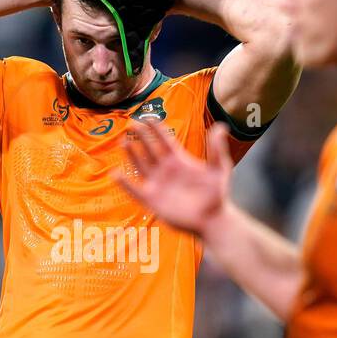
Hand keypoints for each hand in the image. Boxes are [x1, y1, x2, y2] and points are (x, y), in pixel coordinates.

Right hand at [114, 119, 232, 236]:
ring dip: (131, 154)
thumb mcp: (219, 169)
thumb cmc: (217, 195)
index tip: (147, 117)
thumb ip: (217, 149)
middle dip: (141, 137)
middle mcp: (166, 170)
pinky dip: (125, 183)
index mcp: (179, 160)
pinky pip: (135, 190)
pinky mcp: (152, 200)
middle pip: (149, 149)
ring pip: (140, 165)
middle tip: (131, 123)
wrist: (212, 220)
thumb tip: (221, 126)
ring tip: (123, 142)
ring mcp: (158, 184)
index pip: (164, 140)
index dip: (156, 128)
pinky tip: (115, 174)